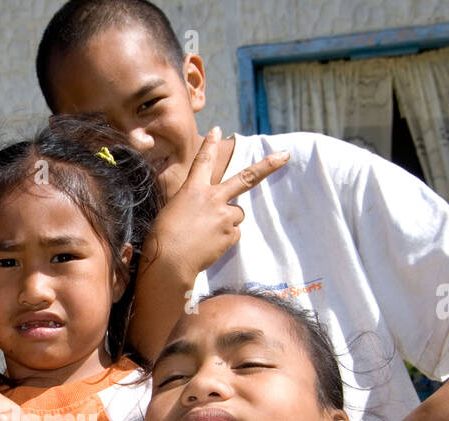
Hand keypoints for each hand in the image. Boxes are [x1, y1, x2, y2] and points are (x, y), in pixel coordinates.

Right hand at [145, 127, 289, 280]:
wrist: (170, 261)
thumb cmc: (163, 238)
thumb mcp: (173, 211)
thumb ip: (195, 205)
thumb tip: (211, 214)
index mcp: (193, 189)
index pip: (203, 161)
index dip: (209, 144)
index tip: (216, 130)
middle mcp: (213, 198)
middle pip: (245, 178)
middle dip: (267, 166)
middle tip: (285, 155)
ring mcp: (224, 215)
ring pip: (236, 215)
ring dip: (227, 222)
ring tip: (206, 235)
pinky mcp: (231, 233)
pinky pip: (233, 234)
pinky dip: (224, 240)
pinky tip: (208, 246)